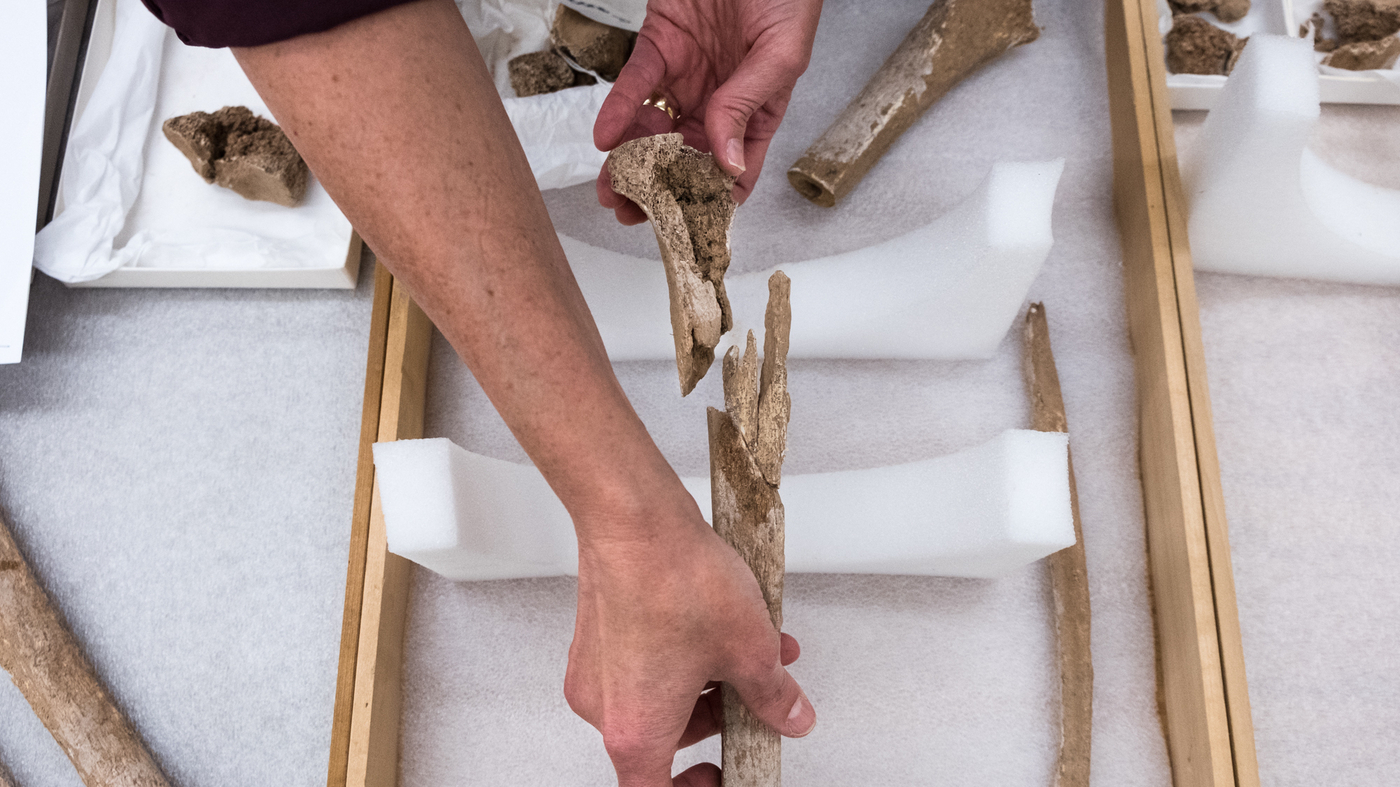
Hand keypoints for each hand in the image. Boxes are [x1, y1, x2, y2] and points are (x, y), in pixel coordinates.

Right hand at [565, 504, 815, 785]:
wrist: (633, 518)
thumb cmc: (672, 580)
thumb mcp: (750, 649)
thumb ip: (774, 696)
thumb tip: (789, 716)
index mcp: (637, 730)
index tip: (721, 775)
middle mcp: (604, 707)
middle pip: (663, 739)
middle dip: (718, 718)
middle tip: (753, 696)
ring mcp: (593, 670)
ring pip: (655, 696)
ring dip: (706, 681)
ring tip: (750, 646)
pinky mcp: (594, 636)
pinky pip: (639, 664)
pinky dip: (680, 656)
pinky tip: (719, 624)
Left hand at [594, 0, 823, 223]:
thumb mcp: (781, 51)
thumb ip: (748, 104)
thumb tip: (729, 160)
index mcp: (759, 107)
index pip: (735, 168)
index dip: (711, 200)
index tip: (687, 225)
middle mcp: (720, 97)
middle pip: (684, 157)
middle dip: (658, 189)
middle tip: (634, 214)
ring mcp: (688, 73)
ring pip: (653, 128)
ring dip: (629, 161)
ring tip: (610, 189)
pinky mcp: (659, 44)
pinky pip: (635, 84)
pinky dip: (619, 110)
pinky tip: (606, 136)